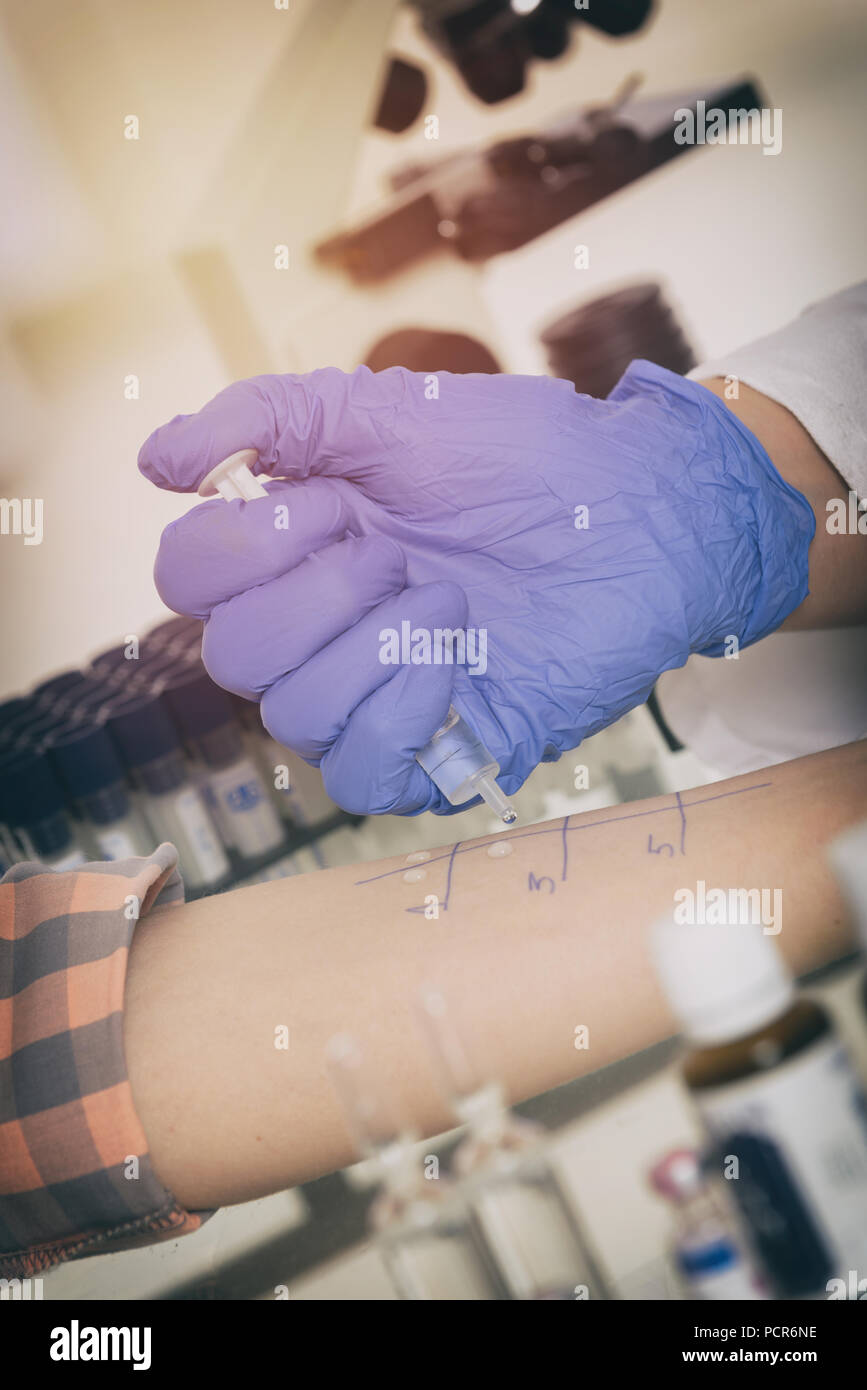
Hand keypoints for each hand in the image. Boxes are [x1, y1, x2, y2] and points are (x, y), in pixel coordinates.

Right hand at [139, 362, 813, 814]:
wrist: (641, 512)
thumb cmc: (527, 457)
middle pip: (229, 656)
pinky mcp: (438, 750)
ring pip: (290, 718)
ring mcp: (377, 694)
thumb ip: (268, 420)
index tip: (337, 501)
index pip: (185, 577)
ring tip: (449, 598)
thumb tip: (151, 462)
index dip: (242, 546)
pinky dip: (398, 716)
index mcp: (298, 548)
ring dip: (372, 646)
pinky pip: (361, 776)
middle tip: (400, 552)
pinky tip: (453, 665)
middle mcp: (322, 627)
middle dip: (317, 594)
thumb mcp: (390, 412)